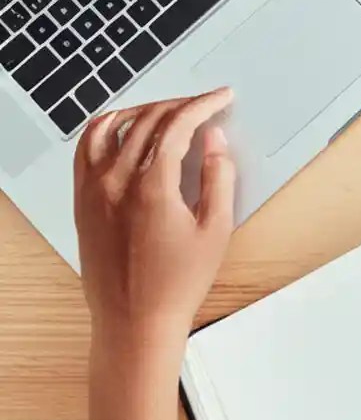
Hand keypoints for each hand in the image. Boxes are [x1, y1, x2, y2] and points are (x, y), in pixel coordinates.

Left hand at [75, 88, 236, 343]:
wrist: (135, 321)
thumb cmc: (177, 283)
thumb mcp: (216, 230)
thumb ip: (218, 177)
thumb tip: (213, 140)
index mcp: (152, 187)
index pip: (178, 125)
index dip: (203, 105)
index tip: (220, 98)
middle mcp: (116, 182)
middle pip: (148, 120)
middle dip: (180, 104)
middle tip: (203, 105)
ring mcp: (93, 190)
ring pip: (113, 127)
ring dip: (143, 110)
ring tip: (166, 110)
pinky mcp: (82, 201)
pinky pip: (85, 149)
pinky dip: (104, 128)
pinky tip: (121, 128)